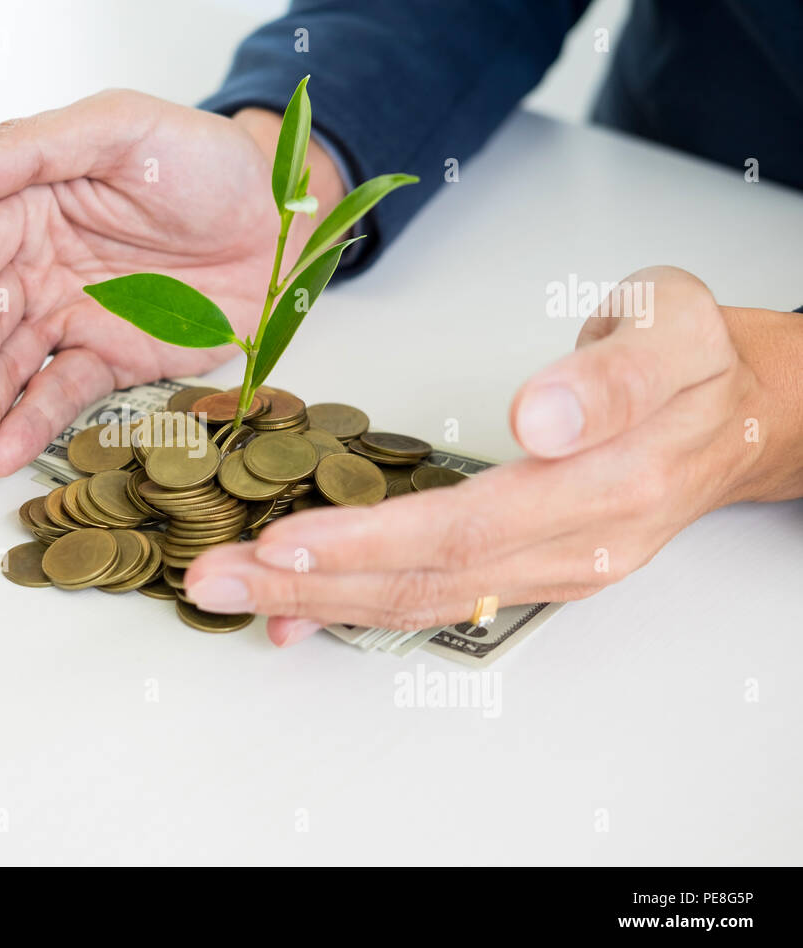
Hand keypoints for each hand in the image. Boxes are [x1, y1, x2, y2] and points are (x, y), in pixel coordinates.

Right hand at [0, 91, 343, 475]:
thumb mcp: (122, 129)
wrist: (278, 220)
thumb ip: (36, 149)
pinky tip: (0, 455)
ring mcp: (70, 318)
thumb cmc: (203, 160)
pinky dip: (30, 426)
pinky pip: (63, 395)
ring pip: (12, 367)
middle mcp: (37, 266)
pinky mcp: (107, 361)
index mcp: (29, 204)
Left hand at [185, 266, 802, 646]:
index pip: (466, 527)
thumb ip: (611, 376)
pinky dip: (359, 608)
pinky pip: (437, 600)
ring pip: (423, 601)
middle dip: (309, 585)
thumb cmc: (691, 358)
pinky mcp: (530, 571)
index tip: (282, 540)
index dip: (368, 541)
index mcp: (607, 487)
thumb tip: (543, 419)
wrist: (738, 409)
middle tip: (214, 579)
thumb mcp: (669, 328)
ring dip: (318, 604)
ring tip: (233, 595)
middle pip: (425, 581)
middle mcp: (576, 549)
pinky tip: (297, 615)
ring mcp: (553, 572)